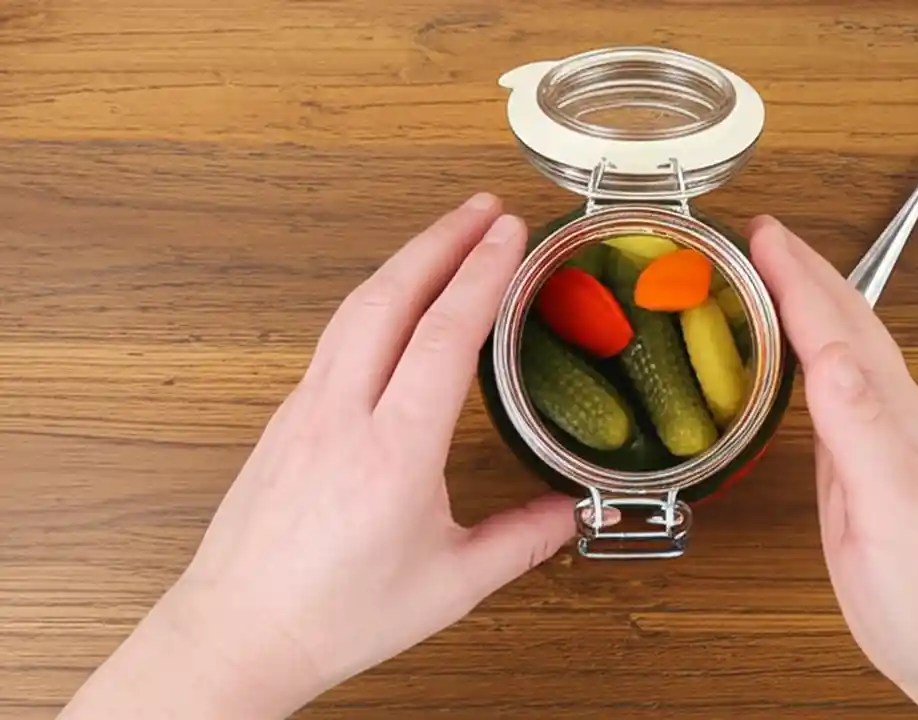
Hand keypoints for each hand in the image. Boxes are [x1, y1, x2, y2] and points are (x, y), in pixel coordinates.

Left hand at [61, 194, 576, 718]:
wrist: (240, 633)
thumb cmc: (336, 614)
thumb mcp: (451, 584)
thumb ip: (523, 539)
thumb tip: (573, 511)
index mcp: (392, 452)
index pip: (442, 336)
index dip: (480, 274)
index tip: (509, 232)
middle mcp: (342, 415)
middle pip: (390, 297)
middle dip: (441, 240)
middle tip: (482, 206)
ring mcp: (305, 410)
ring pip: (354, 309)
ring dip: (404, 261)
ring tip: (446, 235)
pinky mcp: (286, 417)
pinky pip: (335, 336)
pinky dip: (374, 298)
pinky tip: (394, 302)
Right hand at [748, 217, 917, 719]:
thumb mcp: (891, 510)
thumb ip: (863, 431)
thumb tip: (831, 352)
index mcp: (888, 415)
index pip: (834, 324)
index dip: (795, 273)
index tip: (758, 232)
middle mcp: (886, 417)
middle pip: (843, 323)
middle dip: (801, 270)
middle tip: (756, 235)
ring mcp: (877, 442)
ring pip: (839, 351)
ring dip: (806, 304)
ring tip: (769, 276)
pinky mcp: (862, 472)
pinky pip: (830, 393)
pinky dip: (805, 359)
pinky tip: (793, 363)